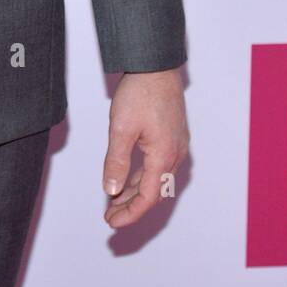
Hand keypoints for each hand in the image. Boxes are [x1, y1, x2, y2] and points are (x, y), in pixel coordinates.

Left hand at [102, 69, 188, 228]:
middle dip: (131, 206)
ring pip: (156, 179)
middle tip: (110, 216)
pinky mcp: (173, 136)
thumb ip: (117, 161)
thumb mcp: (121, 128)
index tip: (111, 222)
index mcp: (164, 155)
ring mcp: (176, 145)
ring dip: (136, 192)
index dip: (130, 213)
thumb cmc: (140, 92)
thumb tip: (112, 190)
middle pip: (154, 191)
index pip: (148, 197)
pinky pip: (159, 166)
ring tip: (115, 201)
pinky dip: (142, 177)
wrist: (156, 65)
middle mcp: (175, 154)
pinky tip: (128, 179)